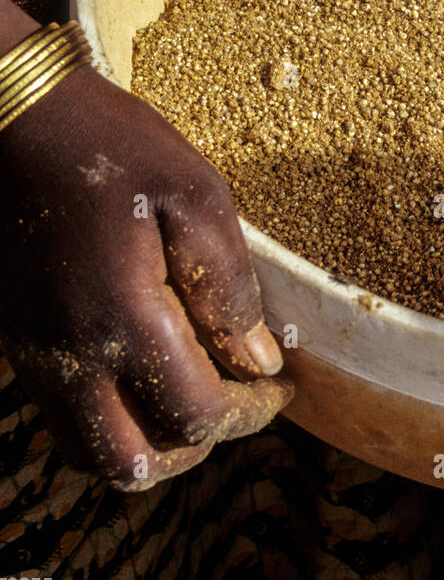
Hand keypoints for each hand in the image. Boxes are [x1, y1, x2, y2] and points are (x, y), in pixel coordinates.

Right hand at [0, 64, 291, 490]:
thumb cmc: (110, 144)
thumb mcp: (193, 192)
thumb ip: (227, 283)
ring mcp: (35, 355)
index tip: (282, 384)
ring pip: (90, 451)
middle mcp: (69, 358)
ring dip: (149, 442)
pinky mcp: (17, 341)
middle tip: (238, 399)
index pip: (194, 415)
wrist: (14, 117)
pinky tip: (142, 368)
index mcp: (121, 321)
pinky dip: (109, 418)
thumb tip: (259, 357)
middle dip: (199, 443)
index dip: (250, 413)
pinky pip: (63, 416)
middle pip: (135, 461)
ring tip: (192, 393)